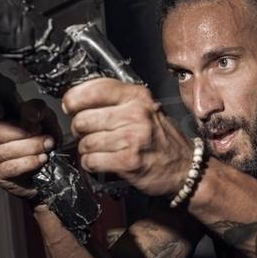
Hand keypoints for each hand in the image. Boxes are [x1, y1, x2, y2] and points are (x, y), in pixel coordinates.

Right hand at [0, 97, 61, 201]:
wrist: (47, 161)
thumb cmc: (38, 134)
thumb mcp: (42, 115)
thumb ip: (36, 108)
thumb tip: (31, 114)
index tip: (0, 111)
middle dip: (19, 131)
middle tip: (39, 130)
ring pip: (3, 151)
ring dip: (29, 147)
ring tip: (47, 144)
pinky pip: (10, 168)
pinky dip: (28, 162)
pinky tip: (41, 158)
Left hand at [63, 78, 192, 197]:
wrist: (185, 168)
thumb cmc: (162, 139)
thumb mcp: (145, 108)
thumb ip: (117, 100)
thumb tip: (79, 99)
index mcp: (137, 96)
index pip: (93, 89)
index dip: (73, 99)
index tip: (70, 107)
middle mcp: (136, 114)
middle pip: (83, 119)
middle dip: (79, 130)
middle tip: (86, 134)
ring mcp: (133, 138)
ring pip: (85, 142)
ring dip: (86, 150)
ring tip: (98, 151)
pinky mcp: (128, 162)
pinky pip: (91, 160)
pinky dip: (90, 164)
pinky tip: (100, 163)